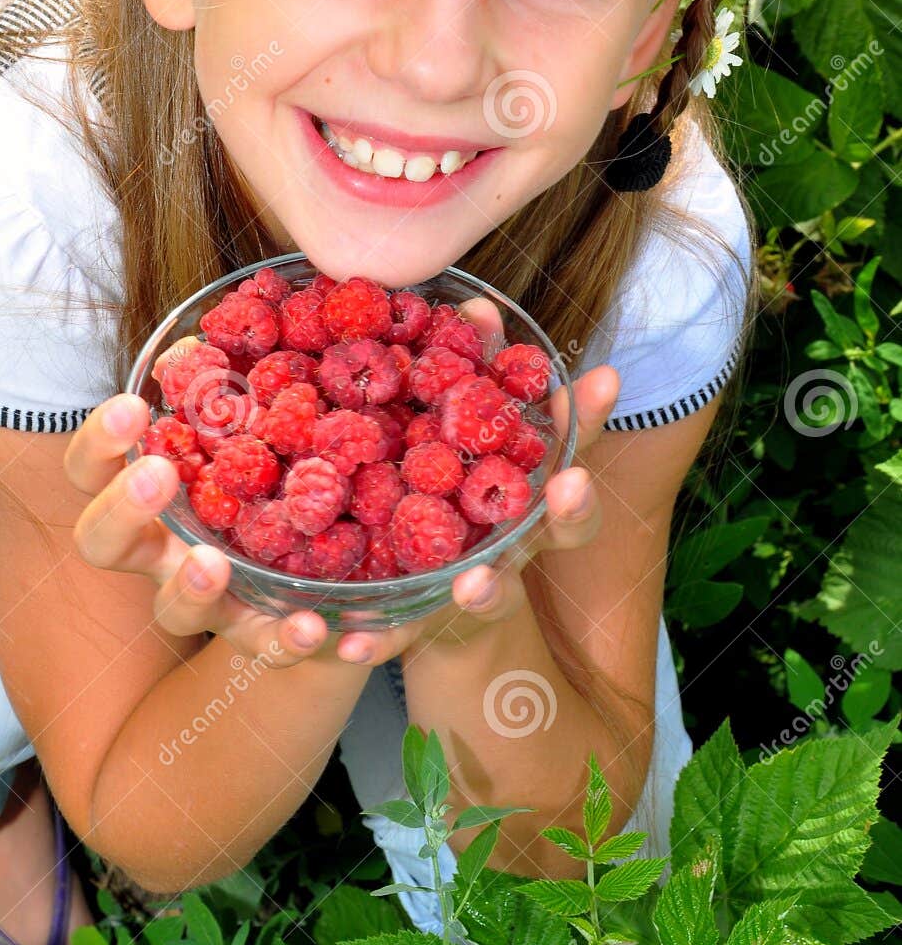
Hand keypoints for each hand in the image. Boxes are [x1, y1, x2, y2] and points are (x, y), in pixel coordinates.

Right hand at [63, 394, 341, 667]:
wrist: (312, 544)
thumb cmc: (261, 457)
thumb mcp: (244, 414)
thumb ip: (220, 384)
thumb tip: (205, 332)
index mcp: (143, 489)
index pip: (90, 468)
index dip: (99, 441)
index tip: (132, 406)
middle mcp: (157, 548)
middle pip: (102, 543)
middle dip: (123, 508)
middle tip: (158, 474)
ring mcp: (201, 595)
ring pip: (171, 609)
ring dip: (187, 588)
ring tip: (210, 564)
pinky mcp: (253, 628)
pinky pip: (260, 643)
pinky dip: (281, 640)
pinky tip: (312, 627)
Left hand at [390, 297, 618, 656]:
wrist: (418, 592)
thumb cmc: (445, 486)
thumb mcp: (462, 427)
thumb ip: (477, 371)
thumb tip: (476, 300)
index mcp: (527, 500)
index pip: (568, 471)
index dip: (581, 442)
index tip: (594, 408)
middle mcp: (511, 548)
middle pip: (549, 538)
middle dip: (562, 516)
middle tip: (569, 492)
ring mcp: (468, 592)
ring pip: (484, 599)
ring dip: (484, 592)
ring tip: (472, 586)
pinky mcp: (413, 626)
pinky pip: (398, 638)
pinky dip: (377, 641)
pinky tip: (350, 644)